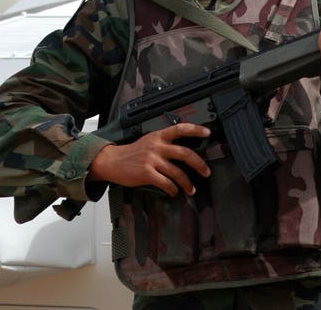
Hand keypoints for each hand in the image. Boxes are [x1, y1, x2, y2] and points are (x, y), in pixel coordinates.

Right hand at [87, 122, 211, 196]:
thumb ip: (164, 143)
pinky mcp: (147, 173)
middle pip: (184, 153)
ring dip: (187, 183)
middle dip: (199, 164)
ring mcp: (152, 160)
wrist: (113, 161)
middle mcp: (157, 146)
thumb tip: (182, 151)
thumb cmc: (132, 152)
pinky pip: (166, 183)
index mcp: (159, 136)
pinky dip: (173, 189)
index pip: (180, 129)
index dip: (195, 130)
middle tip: (206, 171)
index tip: (207, 133)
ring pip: (177, 172)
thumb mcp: (149, 141)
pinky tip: (174, 192)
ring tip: (191, 189)